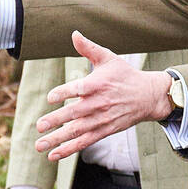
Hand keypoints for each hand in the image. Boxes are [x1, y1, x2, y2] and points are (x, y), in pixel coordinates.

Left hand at [36, 33, 174, 162]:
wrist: (148, 96)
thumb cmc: (125, 75)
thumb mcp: (108, 58)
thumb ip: (88, 48)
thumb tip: (74, 33)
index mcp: (98, 84)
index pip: (78, 89)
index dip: (64, 92)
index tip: (50, 97)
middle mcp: (99, 103)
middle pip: (74, 113)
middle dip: (56, 120)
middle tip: (39, 125)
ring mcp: (101, 119)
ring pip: (76, 131)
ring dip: (57, 139)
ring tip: (39, 145)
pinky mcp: (104, 131)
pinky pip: (84, 142)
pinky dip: (69, 149)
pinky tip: (53, 155)